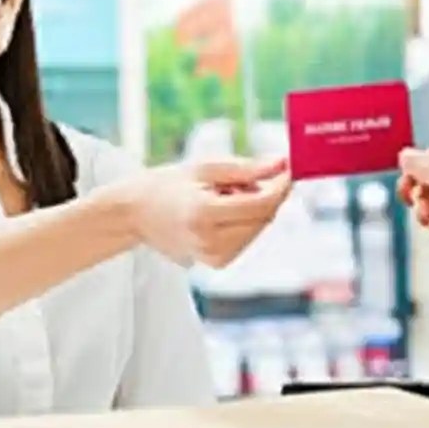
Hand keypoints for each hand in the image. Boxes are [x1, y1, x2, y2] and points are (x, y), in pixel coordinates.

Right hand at [97, 158, 292, 267]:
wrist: (137, 213)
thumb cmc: (170, 184)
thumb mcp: (206, 167)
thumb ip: (247, 169)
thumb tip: (283, 164)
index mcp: (204, 215)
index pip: (261, 204)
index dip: (282, 185)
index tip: (290, 167)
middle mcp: (211, 242)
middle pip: (264, 217)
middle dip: (266, 194)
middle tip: (241, 178)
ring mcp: (215, 257)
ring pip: (260, 228)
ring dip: (254, 207)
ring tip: (222, 195)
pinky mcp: (218, 263)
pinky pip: (249, 237)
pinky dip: (245, 220)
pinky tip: (221, 211)